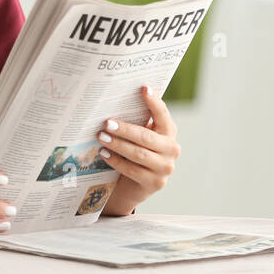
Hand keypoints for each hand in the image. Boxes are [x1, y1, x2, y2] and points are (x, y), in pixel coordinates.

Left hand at [98, 85, 179, 216]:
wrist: (135, 185)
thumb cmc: (135, 152)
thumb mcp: (140, 136)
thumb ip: (137, 121)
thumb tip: (116, 100)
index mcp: (169, 131)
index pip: (163, 114)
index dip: (154, 102)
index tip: (143, 88)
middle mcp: (172, 149)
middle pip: (146, 137)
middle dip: (125, 129)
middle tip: (106, 123)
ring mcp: (165, 168)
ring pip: (138, 154)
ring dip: (117, 145)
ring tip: (101, 137)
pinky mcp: (155, 183)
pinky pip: (132, 170)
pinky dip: (116, 161)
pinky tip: (103, 153)